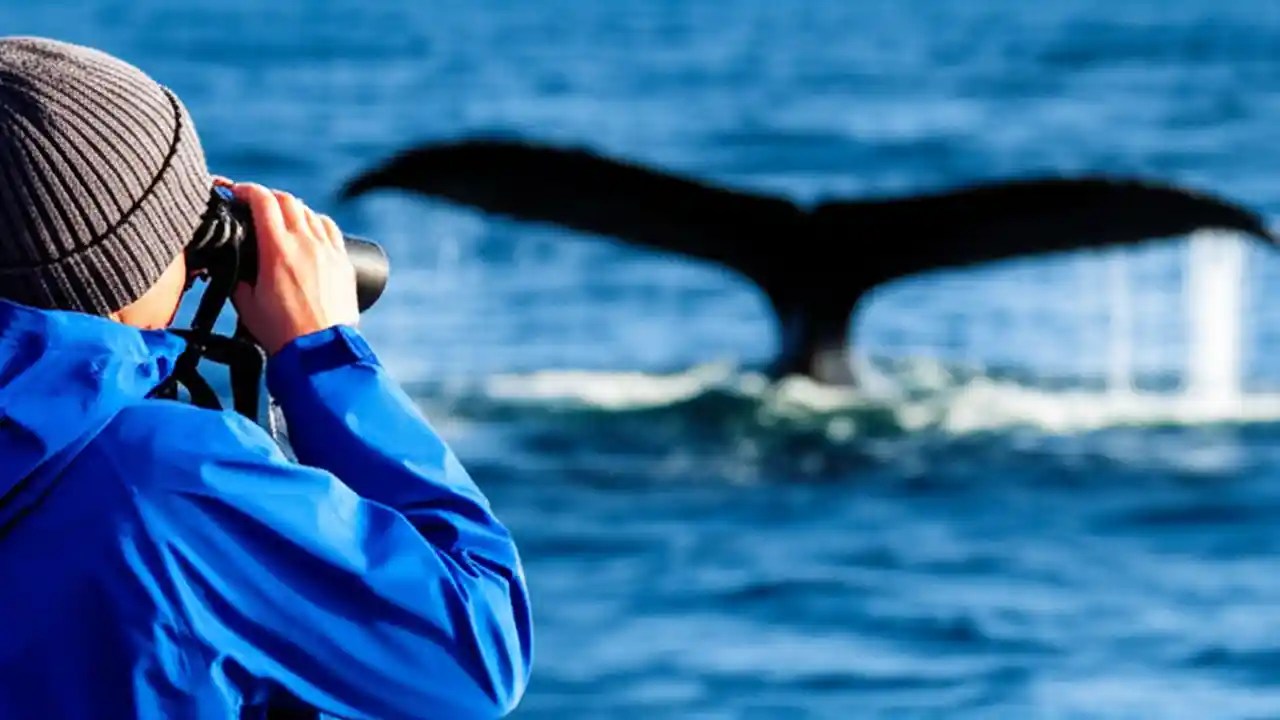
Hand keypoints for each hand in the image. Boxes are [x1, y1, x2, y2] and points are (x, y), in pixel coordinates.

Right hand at [220, 179, 359, 354]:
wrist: (319, 351)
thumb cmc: (283, 331)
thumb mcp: (246, 303)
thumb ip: (235, 277)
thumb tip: (230, 263)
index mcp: (278, 249)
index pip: (263, 201)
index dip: (246, 190)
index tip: (236, 192)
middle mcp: (306, 243)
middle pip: (287, 200)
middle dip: (267, 197)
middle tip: (255, 206)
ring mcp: (328, 251)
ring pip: (309, 212)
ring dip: (292, 209)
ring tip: (280, 219)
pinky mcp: (343, 262)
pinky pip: (330, 229)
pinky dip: (316, 222)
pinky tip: (309, 230)